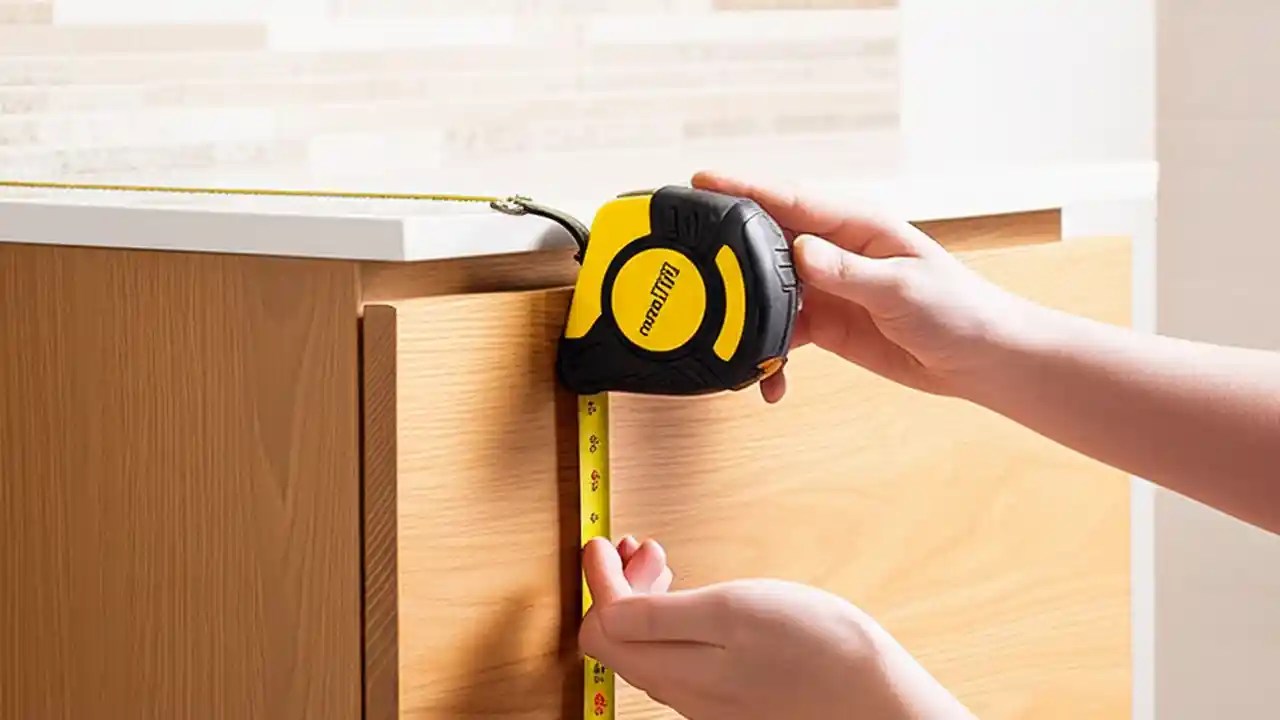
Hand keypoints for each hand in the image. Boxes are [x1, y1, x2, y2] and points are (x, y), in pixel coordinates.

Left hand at [579, 537, 972, 719]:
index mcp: (673, 672)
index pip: (601, 628)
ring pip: (647, 645)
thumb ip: (656, 615)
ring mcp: (704, 698)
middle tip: (641, 547)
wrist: (877, 696)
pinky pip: (676, 655)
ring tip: (665, 564)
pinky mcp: (728, 695)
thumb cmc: (817, 649)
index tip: (602, 542)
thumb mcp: (728, 611)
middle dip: (620, 583)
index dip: (597, 578)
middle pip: (619, 638)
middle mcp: (680, 693)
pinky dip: (670, 618)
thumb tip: (603, 605)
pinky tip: (693, 599)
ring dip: (644, 597)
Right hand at [692, 171, 1033, 400]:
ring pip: (768, 290)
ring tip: (725, 330)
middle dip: (730, 249)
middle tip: (692, 259)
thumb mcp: (903, 287)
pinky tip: (767, 375)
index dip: (744, 189)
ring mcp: (827, 287)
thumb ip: (848, 272)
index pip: (791, 200)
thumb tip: (801, 252)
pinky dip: (770, 353)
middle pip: (768, 241)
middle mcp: (836, 250)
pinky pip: (783, 333)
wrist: (980, 358)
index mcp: (858, 225)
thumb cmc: (958, 309)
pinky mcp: (826, 323)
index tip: (703, 181)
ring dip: (747, 312)